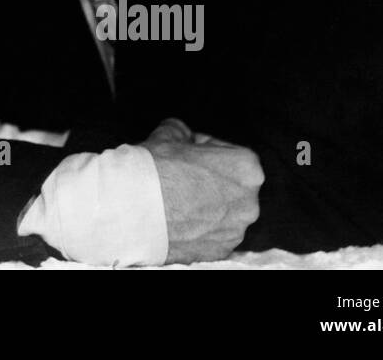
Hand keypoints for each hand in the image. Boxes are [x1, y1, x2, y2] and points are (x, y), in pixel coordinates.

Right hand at [143, 118, 263, 262]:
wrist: (134, 210)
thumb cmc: (155, 171)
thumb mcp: (168, 133)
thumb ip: (183, 131)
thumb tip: (182, 135)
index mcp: (245, 167)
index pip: (224, 152)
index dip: (201, 151)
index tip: (185, 155)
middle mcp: (249, 202)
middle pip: (228, 184)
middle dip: (208, 180)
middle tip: (179, 178)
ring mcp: (235, 230)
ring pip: (222, 212)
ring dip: (205, 206)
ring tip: (175, 201)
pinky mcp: (219, 251)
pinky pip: (213, 235)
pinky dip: (199, 229)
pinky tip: (177, 220)